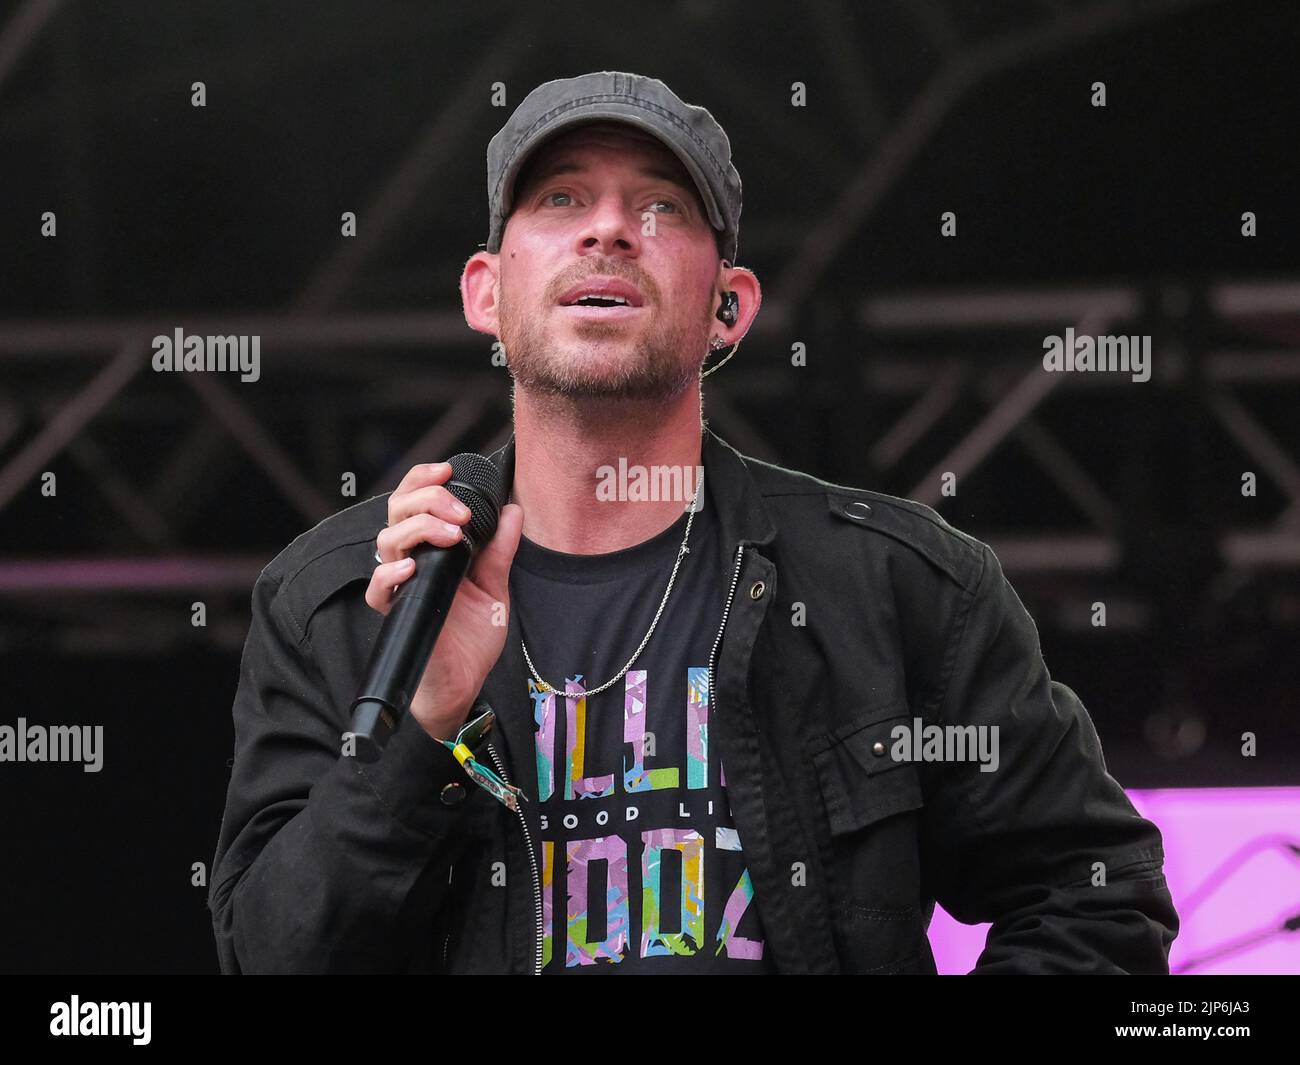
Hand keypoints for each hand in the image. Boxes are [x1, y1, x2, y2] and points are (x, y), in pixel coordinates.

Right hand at [365, 461, 523, 741]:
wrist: (466, 682)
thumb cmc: (472, 636)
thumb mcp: (495, 586)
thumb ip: (500, 549)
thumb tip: (512, 510)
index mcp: (431, 549)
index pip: (414, 502)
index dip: (423, 480)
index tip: (448, 470)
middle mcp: (411, 562)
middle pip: (397, 512)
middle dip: (427, 499)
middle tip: (459, 511)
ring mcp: (401, 586)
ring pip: (387, 541)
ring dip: (418, 528)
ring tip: (450, 533)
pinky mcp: (397, 613)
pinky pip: (379, 589)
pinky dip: (391, 573)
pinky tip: (413, 566)